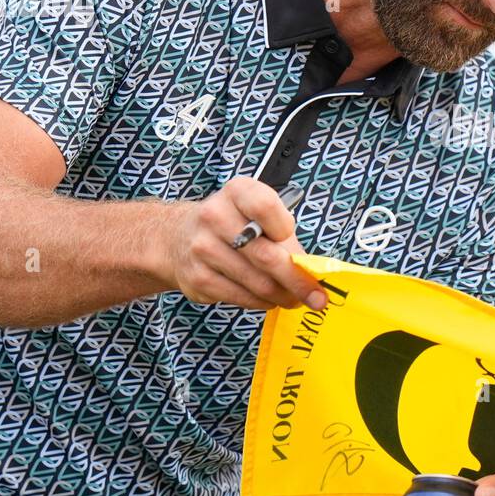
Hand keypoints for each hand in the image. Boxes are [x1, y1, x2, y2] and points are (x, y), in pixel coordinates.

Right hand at [163, 176, 326, 311]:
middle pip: (266, 255)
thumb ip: (285, 240)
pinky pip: (241, 297)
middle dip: (297, 282)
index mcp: (237, 192)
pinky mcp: (198, 278)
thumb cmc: (233, 225)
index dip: (285, 229)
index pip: (265, 207)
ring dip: (282, 296)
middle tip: (317, 298)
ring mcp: (203, 248)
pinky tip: (269, 300)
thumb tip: (313, 275)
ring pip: (257, 283)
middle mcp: (215, 216)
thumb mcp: (258, 217)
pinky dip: (262, 303)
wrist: (178, 238)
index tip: (295, 246)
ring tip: (294, 298)